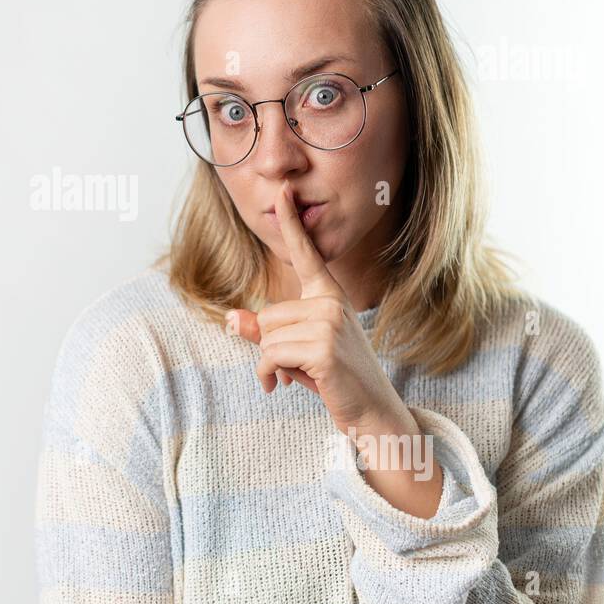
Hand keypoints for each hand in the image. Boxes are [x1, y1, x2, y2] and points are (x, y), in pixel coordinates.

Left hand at [225, 182, 407, 437]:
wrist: (371, 412)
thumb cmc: (333, 378)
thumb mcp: (297, 349)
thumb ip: (266, 331)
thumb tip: (232, 319)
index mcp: (328, 295)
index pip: (305, 254)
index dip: (292, 222)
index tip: (282, 191)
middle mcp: (330, 302)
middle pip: (267, 314)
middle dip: (272, 346)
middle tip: (300, 364)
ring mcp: (328, 323)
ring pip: (266, 337)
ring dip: (272, 363)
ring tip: (300, 374)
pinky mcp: (321, 348)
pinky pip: (269, 356)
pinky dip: (269, 375)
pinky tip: (286, 385)